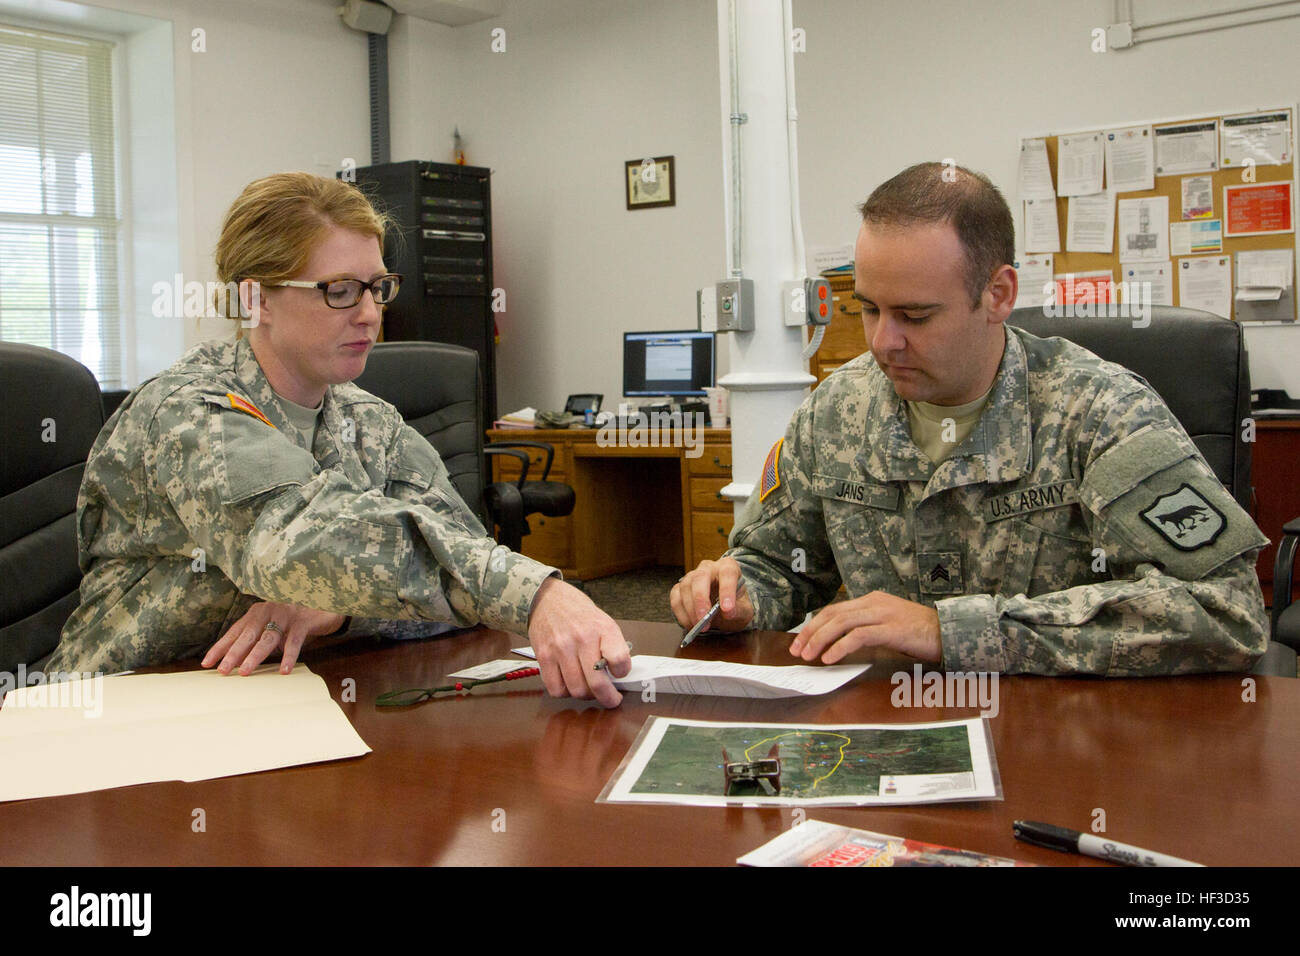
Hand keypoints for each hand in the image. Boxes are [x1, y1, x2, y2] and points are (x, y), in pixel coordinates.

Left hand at [202, 601, 345, 675]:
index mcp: (256, 614)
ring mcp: (285, 615)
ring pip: (267, 638)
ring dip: (255, 656)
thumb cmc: (296, 619)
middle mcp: (268, 611)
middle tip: (222, 670)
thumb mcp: (274, 627)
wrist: (325, 602)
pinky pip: (294, 641)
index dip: (220, 647)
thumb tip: (240, 662)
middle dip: (233, 653)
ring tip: (245, 672)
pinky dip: (288, 656)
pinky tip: (283, 671)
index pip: (234, 632)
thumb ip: (260, 640)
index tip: (206, 663)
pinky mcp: (303, 621)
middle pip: (247, 635)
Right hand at [527, 578, 629, 707]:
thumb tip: (619, 675)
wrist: (548, 600)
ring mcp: (561, 649)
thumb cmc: (579, 614)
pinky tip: (569, 684)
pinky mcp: (544, 657)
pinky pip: (556, 689)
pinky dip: (565, 693)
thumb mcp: (604, 622)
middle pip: (597, 683)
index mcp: (602, 628)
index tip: (620, 673)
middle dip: (607, 698)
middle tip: (610, 699)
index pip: (619, 659)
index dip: (622, 672)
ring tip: (588, 688)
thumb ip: (613, 647)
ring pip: (576, 690)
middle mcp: (582, 639)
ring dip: (586, 696)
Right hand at [669, 557, 753, 631]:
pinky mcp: (680, 588)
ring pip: (685, 587)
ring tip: (699, 626)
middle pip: (700, 577)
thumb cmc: (735, 605)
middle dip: (700, 599)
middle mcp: (708, 568)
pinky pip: (676, 598)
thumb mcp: (744, 609)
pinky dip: (681, 613)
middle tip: (703, 618)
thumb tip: (728, 613)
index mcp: (728, 567)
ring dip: (690, 609)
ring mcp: (692, 576)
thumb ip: (738, 610)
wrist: (724, 608)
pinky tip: (690, 624)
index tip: (727, 609)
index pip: (727, 573)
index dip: (727, 590)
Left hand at [789, 591, 941, 664]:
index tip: (801, 641)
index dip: (815, 625)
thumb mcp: (889, 624)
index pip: (835, 610)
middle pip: (833, 614)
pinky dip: (840, 647)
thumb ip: (867, 628)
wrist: (950, 632)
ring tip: (809, 656)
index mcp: (872, 600)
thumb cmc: (920, 633)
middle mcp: (874, 603)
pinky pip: (859, 636)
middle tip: (797, 650)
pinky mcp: (891, 629)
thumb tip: (839, 643)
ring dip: (821, 640)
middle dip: (811, 632)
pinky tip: (830, 658)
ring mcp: (883, 614)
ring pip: (841, 623)